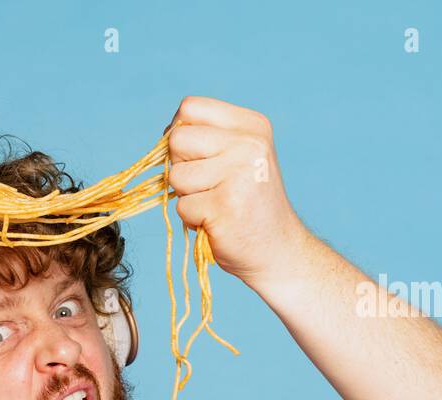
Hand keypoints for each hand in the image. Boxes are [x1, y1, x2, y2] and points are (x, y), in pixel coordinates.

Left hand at [166, 96, 309, 287]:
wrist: (277, 249)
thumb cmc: (248, 203)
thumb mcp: (237, 157)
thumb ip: (205, 139)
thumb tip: (165, 134)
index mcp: (251, 126)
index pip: (190, 107)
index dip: (179, 132)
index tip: (193, 156)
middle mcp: (249, 144)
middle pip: (177, 139)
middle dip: (180, 166)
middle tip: (208, 186)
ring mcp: (239, 174)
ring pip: (175, 176)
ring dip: (187, 196)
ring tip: (215, 204)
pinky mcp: (225, 206)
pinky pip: (181, 206)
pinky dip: (192, 219)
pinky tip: (217, 221)